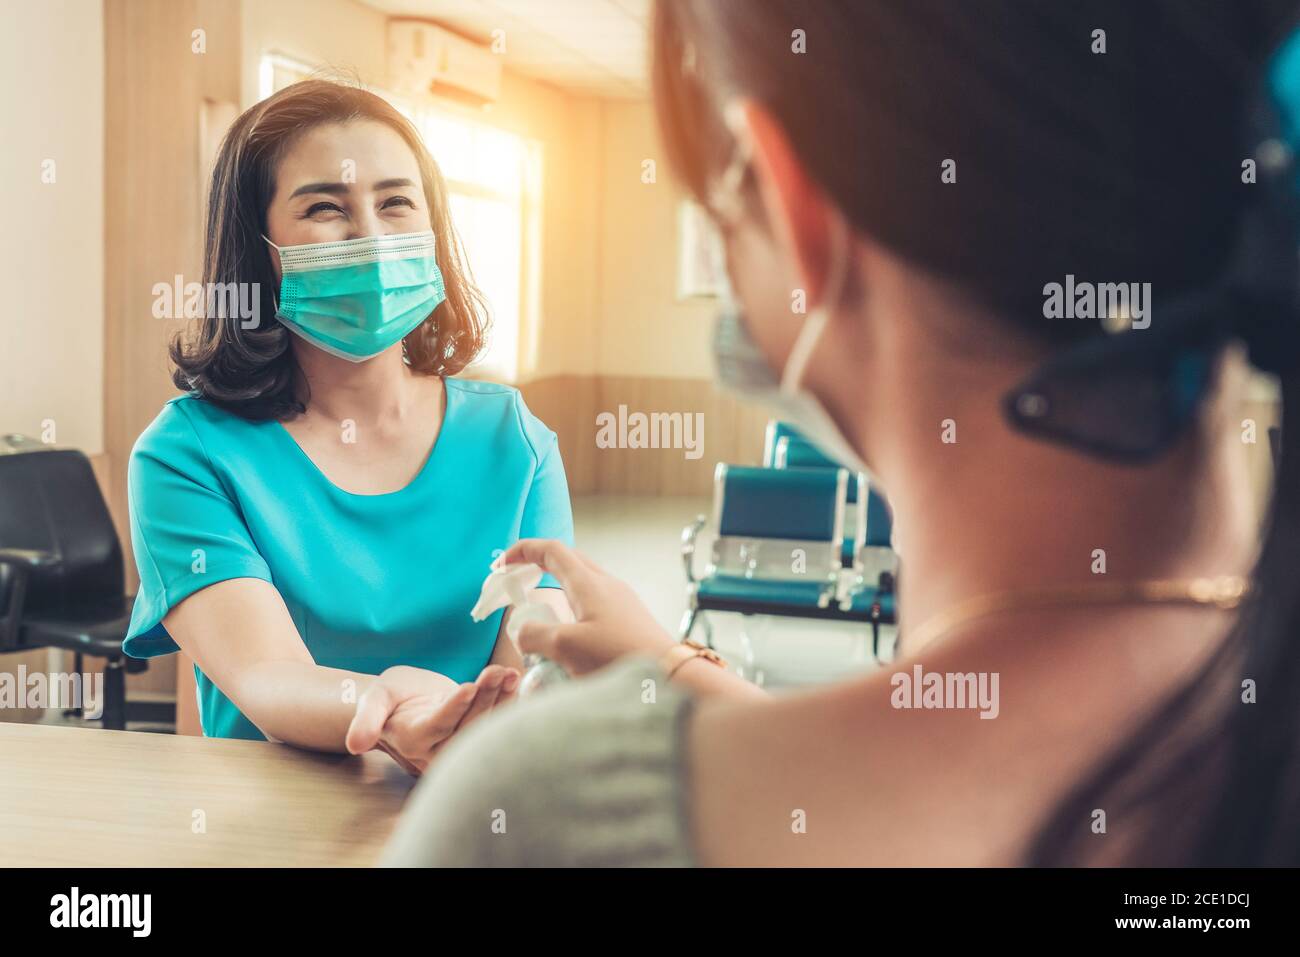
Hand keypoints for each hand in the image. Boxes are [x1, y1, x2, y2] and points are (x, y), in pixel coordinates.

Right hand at [345, 663, 518, 774]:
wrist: (406, 703)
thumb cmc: (390, 698)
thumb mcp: (375, 700)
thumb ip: (367, 719)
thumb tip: (356, 744)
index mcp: (413, 739)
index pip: (438, 725)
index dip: (454, 708)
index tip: (468, 687)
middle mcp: (439, 748)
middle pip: (467, 724)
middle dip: (484, 697)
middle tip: (496, 672)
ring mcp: (461, 743)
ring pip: (485, 722)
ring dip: (500, 697)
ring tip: (508, 672)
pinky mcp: (478, 733)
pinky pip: (496, 720)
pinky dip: (509, 701)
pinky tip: (518, 681)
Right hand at [499, 539, 677, 674]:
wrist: (670, 675)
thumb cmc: (619, 657)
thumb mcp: (566, 647)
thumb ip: (535, 635)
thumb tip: (521, 630)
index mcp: (588, 583)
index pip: (551, 550)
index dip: (524, 551)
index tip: (502, 563)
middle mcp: (606, 584)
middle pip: (567, 560)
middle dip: (538, 564)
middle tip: (517, 581)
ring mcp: (620, 600)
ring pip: (581, 581)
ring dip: (555, 587)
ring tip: (538, 611)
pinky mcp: (628, 618)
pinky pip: (593, 601)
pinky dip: (571, 606)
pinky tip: (567, 632)